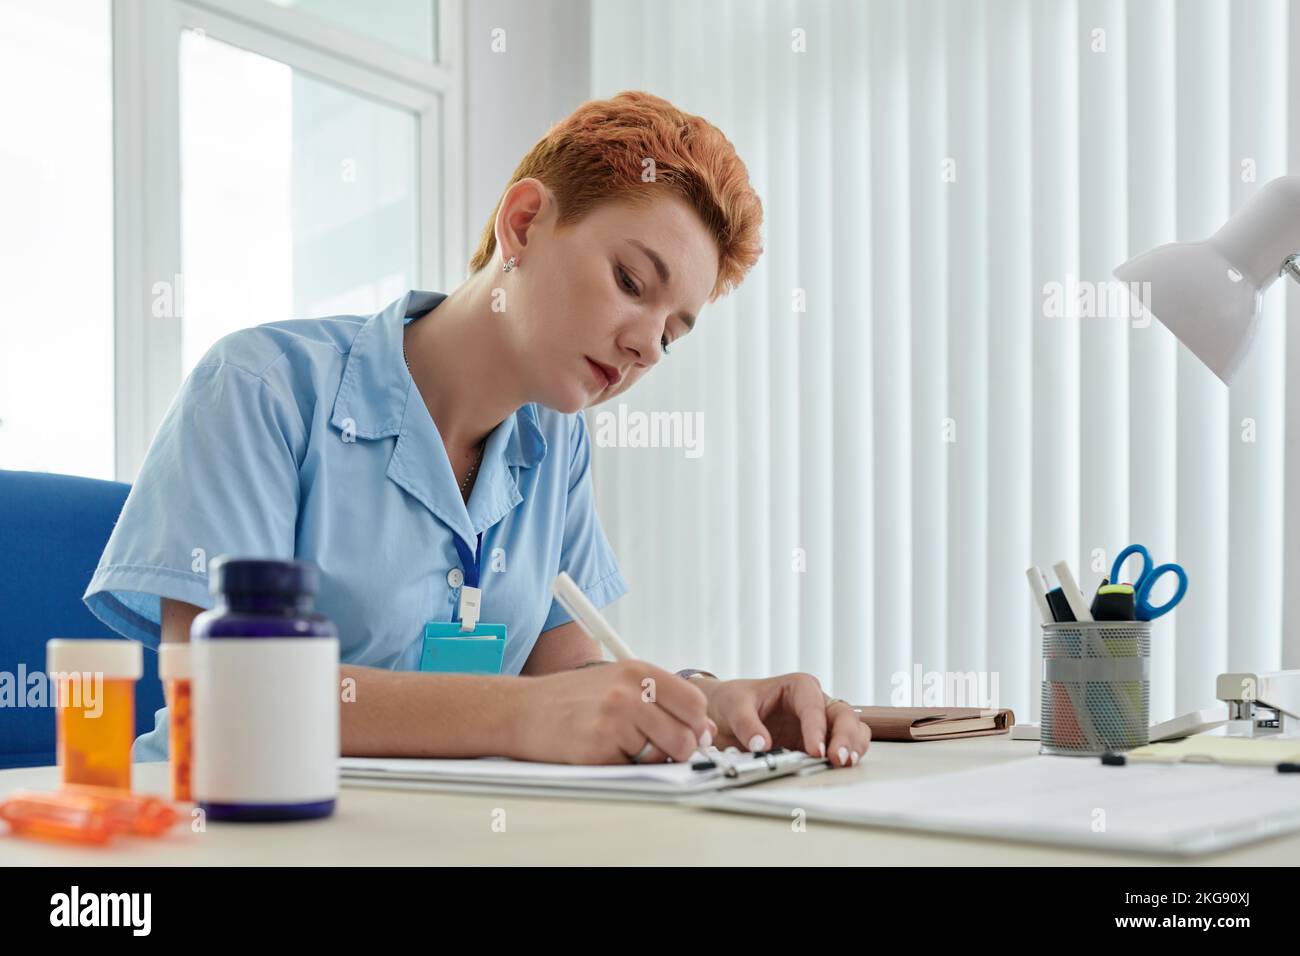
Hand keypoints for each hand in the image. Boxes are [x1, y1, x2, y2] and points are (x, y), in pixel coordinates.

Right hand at [509, 660, 716, 764]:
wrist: (521, 709)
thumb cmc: (571, 698)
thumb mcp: (618, 682)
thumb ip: (660, 699)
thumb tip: (703, 730)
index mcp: (639, 671)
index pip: (695, 703)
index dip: (697, 725)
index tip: (691, 734)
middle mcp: (629, 691)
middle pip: (686, 736)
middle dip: (678, 750)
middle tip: (656, 748)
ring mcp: (613, 720)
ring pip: (662, 757)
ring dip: (648, 760)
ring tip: (621, 745)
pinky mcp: (598, 748)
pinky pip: (632, 770)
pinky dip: (621, 768)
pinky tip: (600, 751)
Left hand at [703, 673, 869, 767]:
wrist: (727, 712)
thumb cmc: (735, 701)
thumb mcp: (734, 706)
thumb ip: (746, 724)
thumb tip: (761, 746)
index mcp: (798, 686)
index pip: (813, 705)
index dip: (816, 728)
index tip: (814, 750)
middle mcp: (815, 702)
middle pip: (843, 714)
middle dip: (844, 736)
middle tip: (836, 759)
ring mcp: (821, 722)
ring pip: (852, 728)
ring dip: (852, 746)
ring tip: (843, 764)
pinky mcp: (820, 741)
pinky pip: (845, 744)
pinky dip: (849, 754)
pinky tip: (842, 767)